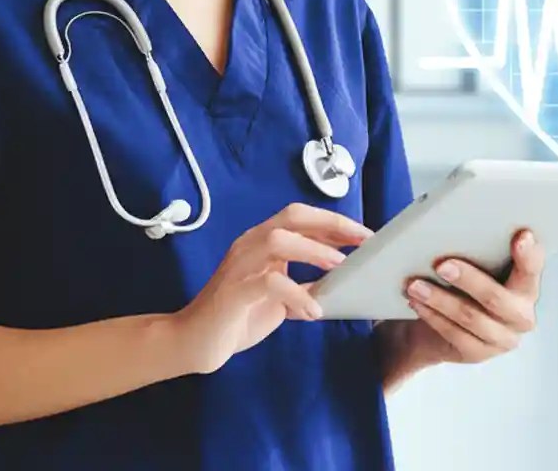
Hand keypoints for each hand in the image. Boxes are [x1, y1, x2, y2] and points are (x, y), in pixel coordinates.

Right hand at [174, 203, 372, 373]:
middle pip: (292, 216)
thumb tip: (341, 284)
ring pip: (278, 240)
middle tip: (362, 240)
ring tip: (339, 267)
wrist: (193, 341)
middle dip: (331, 224)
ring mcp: (239, 266)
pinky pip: (269, 283)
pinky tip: (313, 311)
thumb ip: (304, 285)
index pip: (300, 218)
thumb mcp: (279, 298)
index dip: (334, 221)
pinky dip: (297, 294)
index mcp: (260, 243)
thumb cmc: (236, 317)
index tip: (365, 234)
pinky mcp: (234, 291)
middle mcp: (249, 245)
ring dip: (314, 250)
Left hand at [380, 229, 544, 382]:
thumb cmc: (460, 287)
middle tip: (441, 264)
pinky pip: (454, 334)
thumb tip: (448, 226)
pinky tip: (417, 302)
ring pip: (471, 317)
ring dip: (439, 299)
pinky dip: (432, 316)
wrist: (439, 330)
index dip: (528, 254)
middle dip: (468, 280)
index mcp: (526, 286)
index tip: (521, 235)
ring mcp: (503, 338)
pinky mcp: (479, 353)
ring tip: (414, 285)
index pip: (532, 268)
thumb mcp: (473, 268)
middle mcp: (521, 315)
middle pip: (496, 298)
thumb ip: (476, 252)